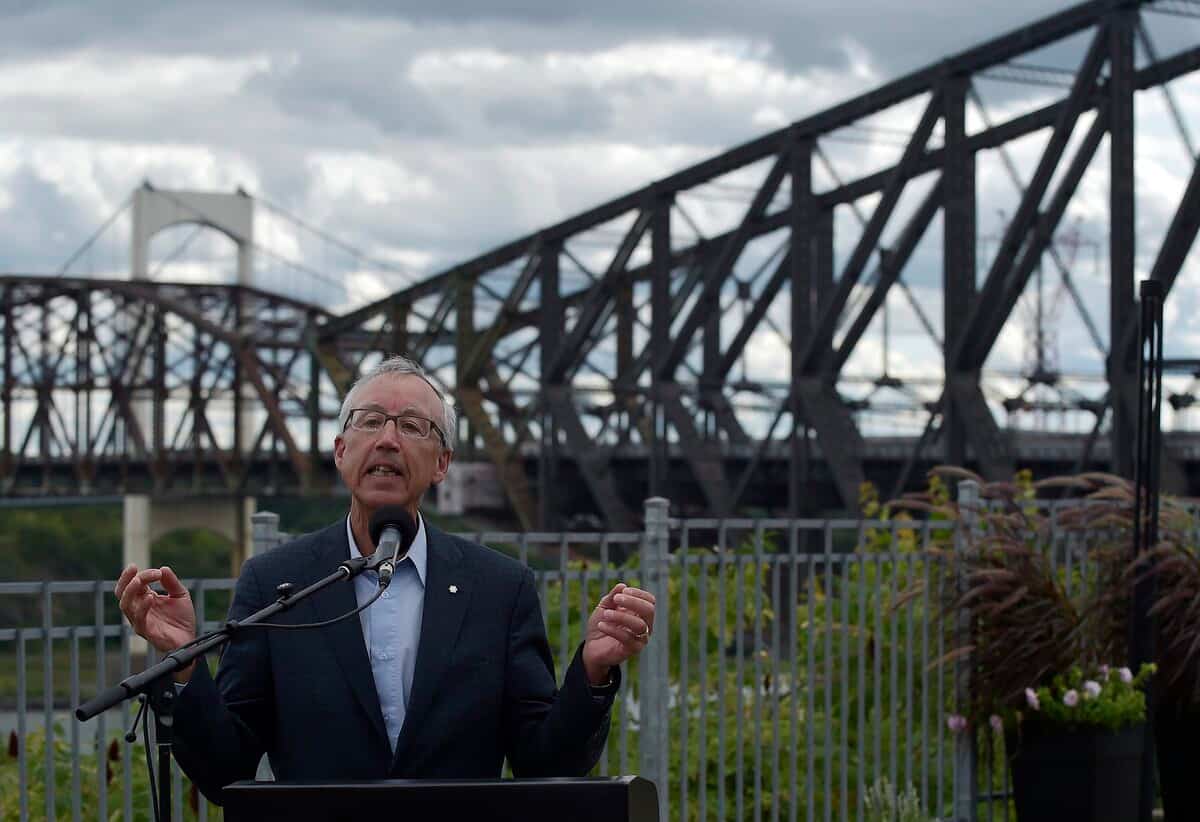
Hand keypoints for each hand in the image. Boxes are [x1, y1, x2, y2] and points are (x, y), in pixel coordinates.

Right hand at [115, 565, 196, 680]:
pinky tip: (151, 597)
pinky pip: (138, 619)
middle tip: (138, 570)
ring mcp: (139, 620)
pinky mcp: (145, 631)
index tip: (145, 568)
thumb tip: (163, 568)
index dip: (133, 575)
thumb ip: (171, 582)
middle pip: (122, 593)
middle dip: (127, 579)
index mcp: (144, 599)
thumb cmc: (182, 618)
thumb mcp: (180, 595)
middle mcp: (138, 609)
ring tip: (143, 579)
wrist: (189, 638)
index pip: (131, 585)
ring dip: (132, 589)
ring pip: (125, 605)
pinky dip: (142, 607)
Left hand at [581, 583, 655, 684]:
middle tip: (616, 599)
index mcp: (641, 613)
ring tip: (605, 614)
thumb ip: (612, 597)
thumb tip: (622, 585)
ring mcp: (640, 638)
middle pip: (649, 611)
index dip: (638, 594)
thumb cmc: (602, 624)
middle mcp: (645, 625)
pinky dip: (613, 629)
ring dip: (621, 616)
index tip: (623, 591)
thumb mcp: (604, 607)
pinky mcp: (632, 650)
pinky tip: (601, 625)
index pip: (650, 601)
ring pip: (639, 625)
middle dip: (633, 602)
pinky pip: (628, 638)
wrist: (592, 647)